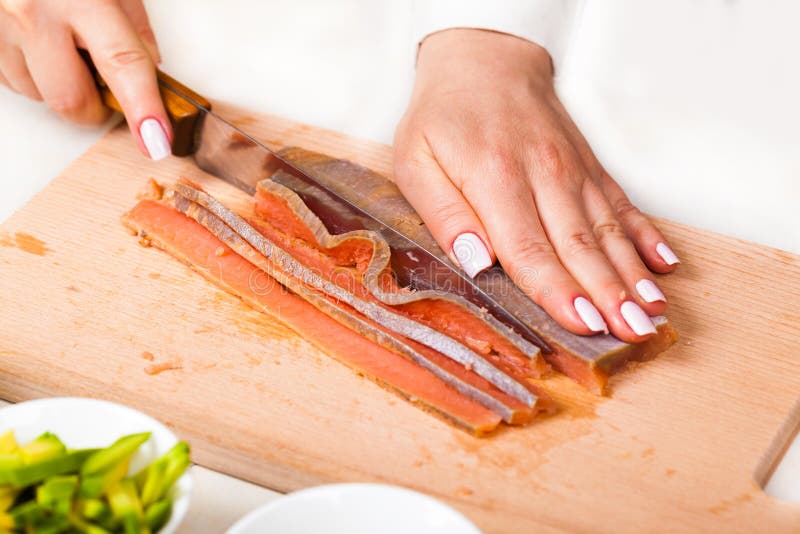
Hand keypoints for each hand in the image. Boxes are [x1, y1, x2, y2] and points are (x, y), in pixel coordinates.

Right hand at [0, 0, 170, 159]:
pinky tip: (35, 40)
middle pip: (71, 100)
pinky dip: (30, 72)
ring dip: (58, 84)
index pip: (122, 65)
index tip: (157, 141)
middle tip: (103, 82)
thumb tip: (149, 70)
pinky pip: (10, 80)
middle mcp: (30, 13)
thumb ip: (132, 23)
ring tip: (60, 42)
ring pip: (38, 94)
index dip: (143, 108)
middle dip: (95, 105)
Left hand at [393, 29, 679, 342]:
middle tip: (633, 333)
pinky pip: (621, 203)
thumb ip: (444, 214)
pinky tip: (663, 264)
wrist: (483, 61)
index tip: (583, 323)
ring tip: (654, 310)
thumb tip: (476, 263)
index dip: (558, 290)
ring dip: (632, 273)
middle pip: (579, 245)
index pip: (530, 247)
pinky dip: (644, 235)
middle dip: (608, 294)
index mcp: (496, 178)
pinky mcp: (588, 166)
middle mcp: (544, 174)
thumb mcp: (417, 162)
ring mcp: (572, 169)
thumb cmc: (444, 117)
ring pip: (607, 229)